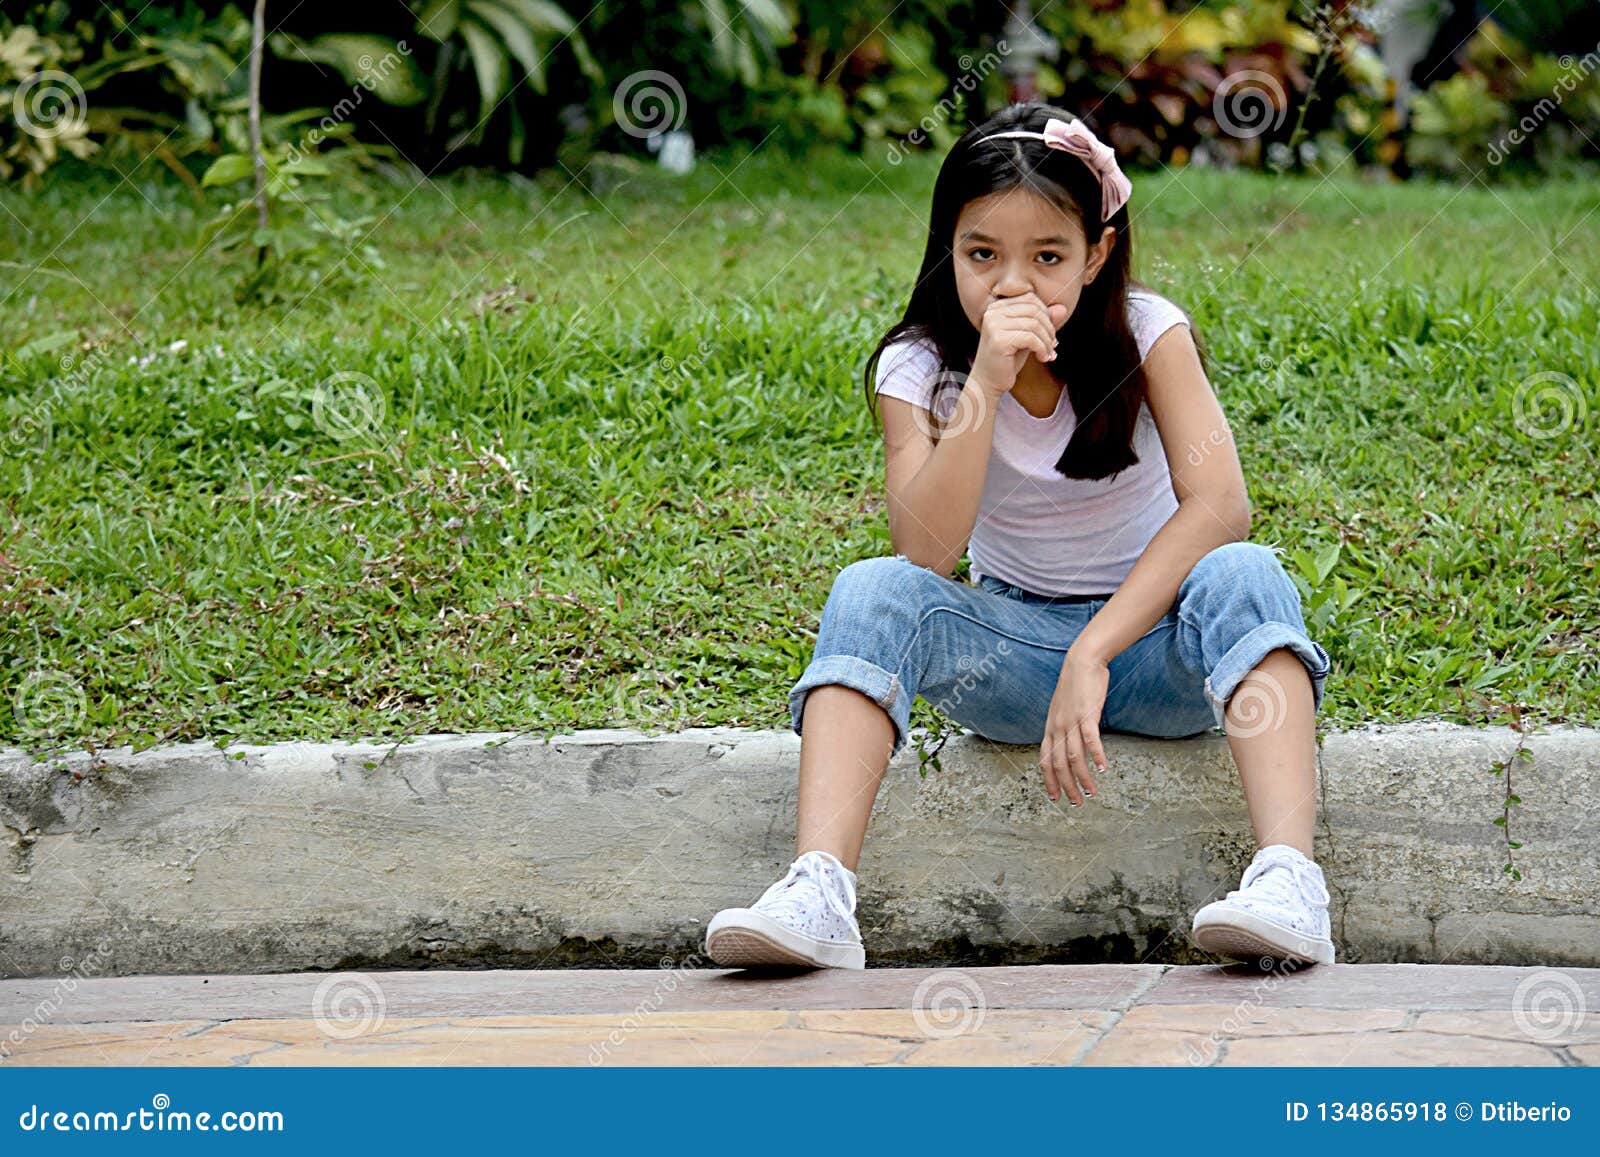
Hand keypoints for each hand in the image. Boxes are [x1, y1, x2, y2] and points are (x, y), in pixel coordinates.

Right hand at [971, 292, 1069, 396]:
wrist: (988, 381)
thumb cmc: (1007, 359)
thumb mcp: (1028, 336)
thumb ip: (1042, 321)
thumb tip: (1063, 308)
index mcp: (997, 307)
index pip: (1030, 298)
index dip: (1046, 313)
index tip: (1050, 332)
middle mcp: (993, 313)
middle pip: (1034, 310)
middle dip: (1049, 328)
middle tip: (1052, 344)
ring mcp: (994, 325)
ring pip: (1034, 324)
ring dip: (1047, 341)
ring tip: (1048, 353)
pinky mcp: (999, 340)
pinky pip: (1030, 338)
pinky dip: (1042, 349)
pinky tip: (1042, 358)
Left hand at [1040, 650, 1108, 804]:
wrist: (1081, 662)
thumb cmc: (1075, 687)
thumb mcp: (1063, 710)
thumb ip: (1063, 728)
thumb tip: (1067, 745)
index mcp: (1050, 728)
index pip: (1044, 761)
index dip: (1049, 781)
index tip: (1055, 798)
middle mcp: (1057, 727)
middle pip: (1058, 764)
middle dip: (1066, 786)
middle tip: (1076, 803)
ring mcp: (1071, 721)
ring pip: (1073, 756)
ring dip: (1082, 777)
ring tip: (1091, 792)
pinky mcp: (1086, 714)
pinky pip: (1090, 739)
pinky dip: (1096, 756)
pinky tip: (1103, 768)